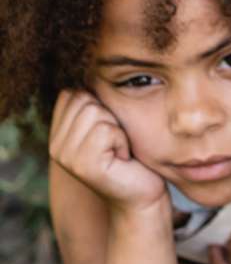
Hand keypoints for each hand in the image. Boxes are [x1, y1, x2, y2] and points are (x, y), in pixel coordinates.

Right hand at [49, 90, 167, 213]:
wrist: (141, 193)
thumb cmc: (129, 154)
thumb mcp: (107, 123)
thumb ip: (92, 103)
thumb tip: (92, 70)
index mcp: (58, 134)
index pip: (72, 93)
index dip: (99, 105)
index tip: (107, 131)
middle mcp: (55, 147)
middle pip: (84, 99)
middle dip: (109, 116)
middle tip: (114, 143)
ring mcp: (66, 157)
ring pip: (95, 112)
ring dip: (117, 129)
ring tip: (117, 150)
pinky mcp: (83, 166)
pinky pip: (107, 130)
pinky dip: (122, 140)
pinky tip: (121, 159)